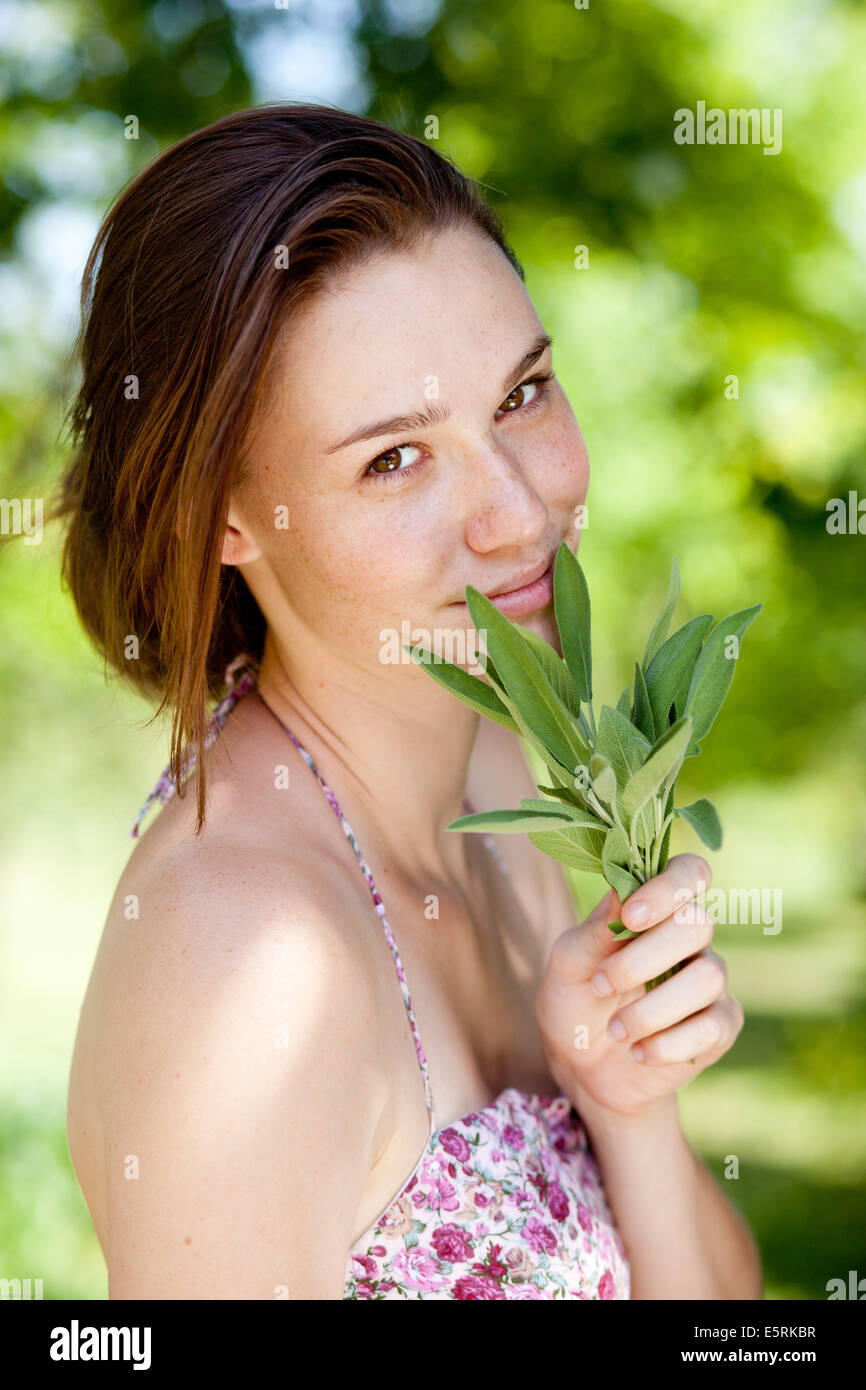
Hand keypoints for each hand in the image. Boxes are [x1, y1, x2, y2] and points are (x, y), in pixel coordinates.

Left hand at [534, 854, 743, 1121]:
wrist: (582, 1067)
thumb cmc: (574, 1000)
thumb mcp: (569, 964)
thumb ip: (595, 930)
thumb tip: (622, 893)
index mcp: (655, 909)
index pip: (689, 872)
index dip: (668, 888)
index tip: (630, 917)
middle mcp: (690, 939)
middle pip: (698, 925)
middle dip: (643, 959)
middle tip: (602, 985)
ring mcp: (709, 982)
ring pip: (708, 977)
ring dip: (651, 1009)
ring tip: (615, 1030)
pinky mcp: (719, 1028)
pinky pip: (713, 1027)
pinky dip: (668, 1044)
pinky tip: (638, 1052)